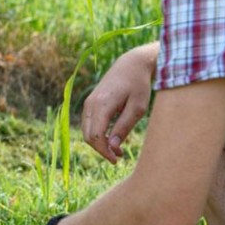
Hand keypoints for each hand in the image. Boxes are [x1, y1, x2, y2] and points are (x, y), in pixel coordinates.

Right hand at [80, 42, 157, 162]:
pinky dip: (97, 134)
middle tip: (118, 157)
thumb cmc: (138, 85)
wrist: (131, 64)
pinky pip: (89, 123)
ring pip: (87, 130)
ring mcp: (88, 102)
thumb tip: (113, 147)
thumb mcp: (137, 108)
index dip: (104, 151)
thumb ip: (124, 127)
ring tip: (117, 150)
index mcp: (102, 104)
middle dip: (101, 149)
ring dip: (99, 143)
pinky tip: (111, 137)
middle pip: (88, 135)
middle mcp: (91, 103)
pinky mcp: (90, 102)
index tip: (117, 159)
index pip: (96, 135)